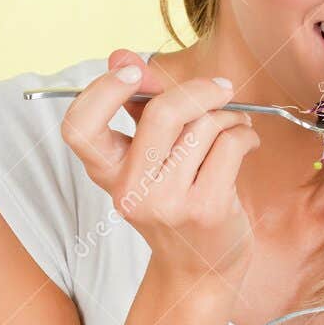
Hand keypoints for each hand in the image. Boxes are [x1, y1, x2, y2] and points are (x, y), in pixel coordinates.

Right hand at [60, 49, 259, 291]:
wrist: (199, 269)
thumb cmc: (176, 202)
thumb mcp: (150, 157)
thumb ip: (138, 105)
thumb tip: (122, 54)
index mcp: (107, 172)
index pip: (79, 128)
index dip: (102, 91)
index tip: (133, 73)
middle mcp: (130, 190)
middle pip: (161, 114)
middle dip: (199, 90)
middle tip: (221, 88)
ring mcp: (167, 203)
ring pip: (204, 127)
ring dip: (228, 118)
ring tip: (234, 128)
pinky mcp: (205, 209)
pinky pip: (229, 145)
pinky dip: (244, 136)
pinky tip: (245, 144)